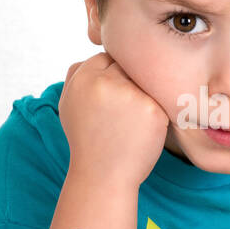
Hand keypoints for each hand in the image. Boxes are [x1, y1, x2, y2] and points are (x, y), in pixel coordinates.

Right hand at [60, 52, 169, 189]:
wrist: (103, 176)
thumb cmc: (87, 139)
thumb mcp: (69, 104)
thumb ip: (76, 74)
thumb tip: (98, 52)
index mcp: (83, 77)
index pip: (107, 57)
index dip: (111, 77)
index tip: (111, 98)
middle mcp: (106, 82)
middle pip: (129, 66)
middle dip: (128, 84)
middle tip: (122, 111)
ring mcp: (131, 95)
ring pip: (146, 81)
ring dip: (143, 97)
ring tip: (129, 122)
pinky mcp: (153, 109)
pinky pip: (160, 98)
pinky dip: (154, 113)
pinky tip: (141, 131)